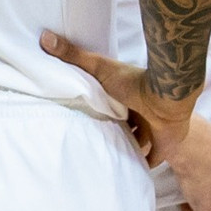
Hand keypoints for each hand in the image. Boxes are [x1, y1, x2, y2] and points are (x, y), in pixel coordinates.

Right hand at [39, 29, 196, 153]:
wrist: (166, 97)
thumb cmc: (133, 82)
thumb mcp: (98, 67)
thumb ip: (74, 55)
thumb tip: (44, 36)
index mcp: (125, 98)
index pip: (109, 108)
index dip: (98, 114)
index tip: (81, 120)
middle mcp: (138, 113)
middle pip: (122, 126)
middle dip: (110, 133)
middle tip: (91, 144)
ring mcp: (151, 131)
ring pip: (136, 143)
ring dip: (124, 150)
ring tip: (105, 162)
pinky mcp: (161, 146)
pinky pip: (151, 159)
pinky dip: (142, 166)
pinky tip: (130, 174)